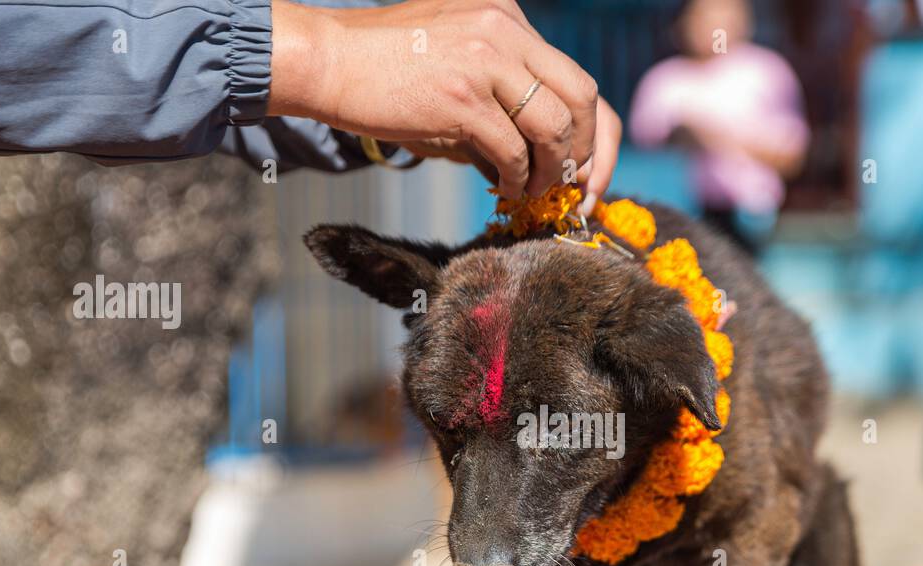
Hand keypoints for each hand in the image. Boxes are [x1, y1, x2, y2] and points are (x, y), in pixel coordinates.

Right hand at [269, 0, 614, 200]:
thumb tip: (541, 153)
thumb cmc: (388, 69)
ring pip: (553, 126)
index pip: (576, 78)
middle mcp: (505, 29)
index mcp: (508, 18)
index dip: (592, 131)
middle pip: (581, 97)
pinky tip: (503, 188)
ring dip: (550, 170)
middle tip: (565, 185)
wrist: (330, 62)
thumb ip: (501, 88)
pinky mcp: (463, 97)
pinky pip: (513, 150)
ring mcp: (486, 60)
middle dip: (582, 152)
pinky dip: (516, 179)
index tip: (584, 169)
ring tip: (532, 190)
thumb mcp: (457, 56)